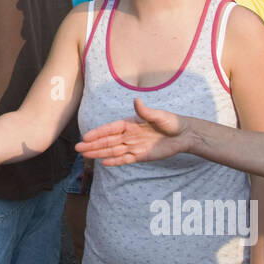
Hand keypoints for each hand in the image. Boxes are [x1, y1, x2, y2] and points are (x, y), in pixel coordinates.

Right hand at [74, 98, 189, 165]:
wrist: (184, 135)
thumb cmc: (171, 122)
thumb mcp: (159, 115)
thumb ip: (146, 111)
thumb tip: (136, 101)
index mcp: (130, 123)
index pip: (110, 129)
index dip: (98, 133)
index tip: (86, 136)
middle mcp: (129, 135)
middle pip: (107, 141)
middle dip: (92, 145)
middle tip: (78, 148)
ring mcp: (134, 146)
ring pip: (112, 151)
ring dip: (99, 153)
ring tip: (85, 156)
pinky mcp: (141, 156)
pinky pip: (124, 159)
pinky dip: (114, 161)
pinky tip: (103, 163)